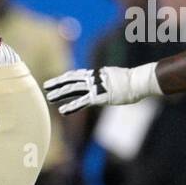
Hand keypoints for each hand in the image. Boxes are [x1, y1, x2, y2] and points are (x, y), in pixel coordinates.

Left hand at [43, 64, 160, 115]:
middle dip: (57, 83)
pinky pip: (81, 102)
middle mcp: (93, 78)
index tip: (56, 80)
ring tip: (49, 98)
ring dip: (59, 94)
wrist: (139, 81)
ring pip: (72, 90)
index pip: (77, 75)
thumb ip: (108, 79)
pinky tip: (62, 110)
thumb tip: (109, 81)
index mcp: (96, 73)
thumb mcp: (117, 77)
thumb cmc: (133, 80)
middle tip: (45, 86)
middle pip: (71, 80)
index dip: (65, 78)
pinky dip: (71, 107)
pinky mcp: (98, 97)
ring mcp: (95, 87)